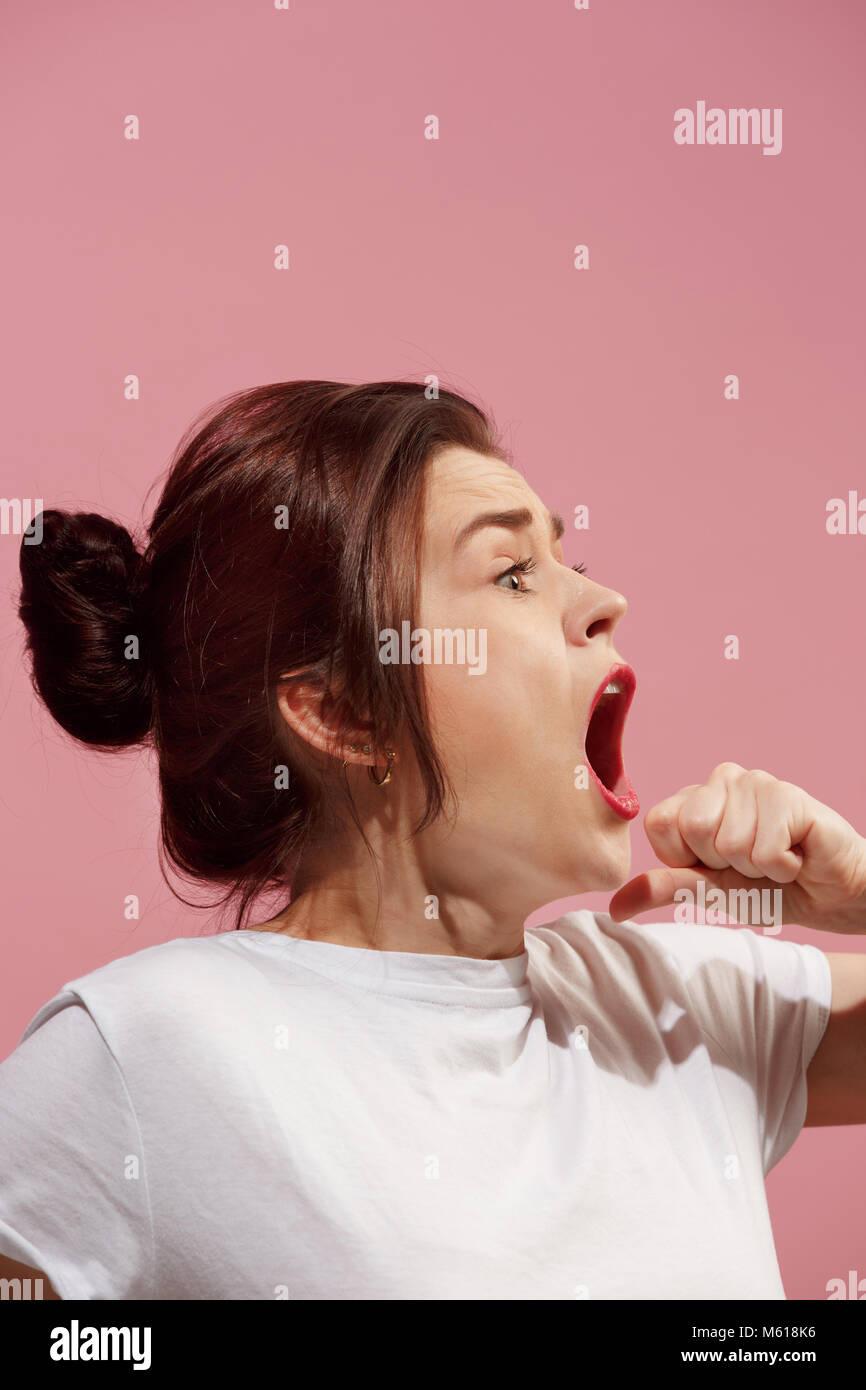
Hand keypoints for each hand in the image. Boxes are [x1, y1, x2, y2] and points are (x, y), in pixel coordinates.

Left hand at [608, 762, 865, 933]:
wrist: (828, 894)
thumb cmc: (768, 887)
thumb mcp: (709, 892)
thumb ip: (664, 888)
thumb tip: (615, 908)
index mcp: (693, 799)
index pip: (660, 824)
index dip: (688, 859)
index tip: (716, 864)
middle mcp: (721, 781)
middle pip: (693, 828)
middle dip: (723, 863)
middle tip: (750, 862)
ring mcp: (756, 782)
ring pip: (730, 842)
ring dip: (757, 867)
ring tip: (775, 858)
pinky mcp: (789, 795)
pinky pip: (765, 848)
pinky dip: (782, 866)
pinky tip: (795, 854)